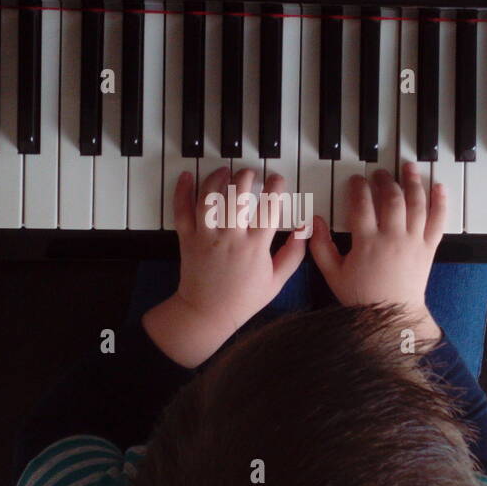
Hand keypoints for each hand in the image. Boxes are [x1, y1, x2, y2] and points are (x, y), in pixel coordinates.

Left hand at [142, 166, 306, 366]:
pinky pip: (182, 210)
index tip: (277, 179)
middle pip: (237, 194)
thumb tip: (305, 229)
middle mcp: (229, 238)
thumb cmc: (243, 299)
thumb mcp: (276, 281)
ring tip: (225, 172)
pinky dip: (182, 191)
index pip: (269, 207)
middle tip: (250, 174)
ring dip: (217, 178)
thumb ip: (293, 254)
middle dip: (245, 176)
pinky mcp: (187, 239)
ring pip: (209, 197)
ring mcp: (206, 237)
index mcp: (254, 247)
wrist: (207, 313)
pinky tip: (187, 177)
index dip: (275, 187)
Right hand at [309, 162, 444, 341]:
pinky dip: (440, 202)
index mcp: (367, 242)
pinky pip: (438, 221)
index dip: (358, 187)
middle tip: (379, 173)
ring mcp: (413, 242)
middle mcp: (392, 237)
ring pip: (416, 204)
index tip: (356, 180)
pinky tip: (438, 186)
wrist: (392, 317)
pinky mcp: (428, 248)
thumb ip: (320, 247)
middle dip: (385, 180)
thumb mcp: (333, 274)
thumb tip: (313, 222)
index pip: (362, 204)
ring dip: (412, 182)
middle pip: (391, 198)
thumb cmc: (361, 296)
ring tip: (408, 167)